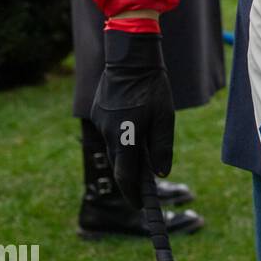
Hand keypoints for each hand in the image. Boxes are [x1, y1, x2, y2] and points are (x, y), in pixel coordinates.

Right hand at [90, 29, 174, 209]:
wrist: (131, 57)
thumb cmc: (152, 86)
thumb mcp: (164, 117)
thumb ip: (162, 146)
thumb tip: (161, 173)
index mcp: (126, 136)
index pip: (126, 176)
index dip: (133, 193)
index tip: (141, 203)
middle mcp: (108, 133)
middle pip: (119, 163)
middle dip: (130, 174)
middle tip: (144, 182)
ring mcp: (100, 122)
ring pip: (113, 145)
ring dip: (126, 151)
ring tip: (142, 144)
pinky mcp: (96, 111)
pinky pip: (108, 129)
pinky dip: (120, 133)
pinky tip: (131, 121)